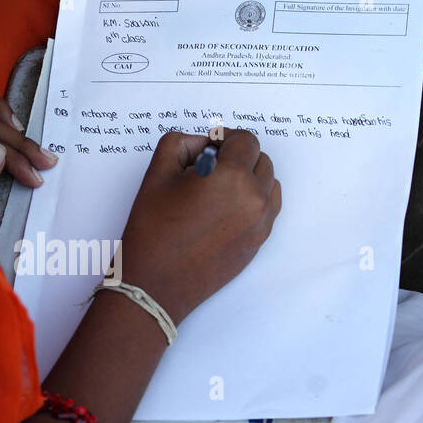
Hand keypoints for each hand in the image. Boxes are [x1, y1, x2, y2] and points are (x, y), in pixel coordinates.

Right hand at [118, 127, 281, 325]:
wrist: (156, 284)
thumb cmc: (153, 232)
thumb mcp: (157, 173)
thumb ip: (181, 144)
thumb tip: (201, 145)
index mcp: (233, 178)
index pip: (246, 141)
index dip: (225, 139)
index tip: (208, 147)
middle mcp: (255, 200)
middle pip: (261, 161)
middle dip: (238, 157)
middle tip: (208, 168)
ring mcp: (260, 224)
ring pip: (269, 185)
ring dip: (249, 178)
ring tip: (218, 190)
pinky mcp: (258, 243)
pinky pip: (267, 210)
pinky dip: (253, 201)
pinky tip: (225, 209)